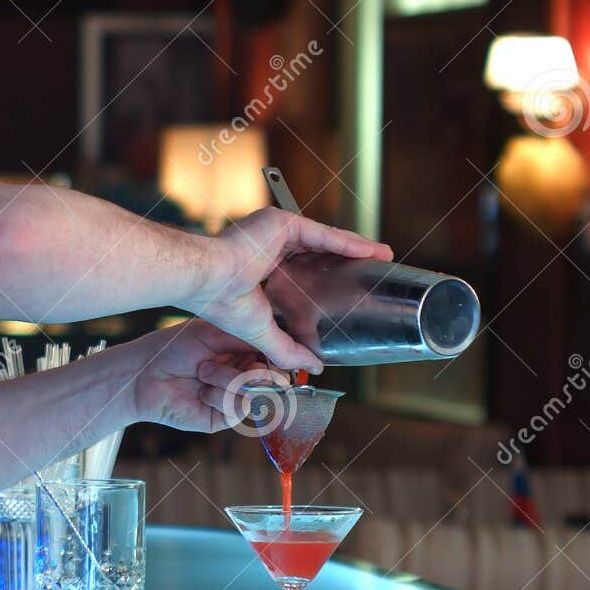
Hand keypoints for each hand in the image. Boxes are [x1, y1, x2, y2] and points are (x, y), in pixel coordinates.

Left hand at [121, 320, 290, 432]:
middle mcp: (245, 376)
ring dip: (226, 379)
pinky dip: (219, 397)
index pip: (279, 356)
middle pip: (275, 378)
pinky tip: (200, 392)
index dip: (279, 356)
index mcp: (245, 352)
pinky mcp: (224, 418)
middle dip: (250, 368)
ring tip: (201, 373)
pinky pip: (240, 408)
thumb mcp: (215, 333)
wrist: (143, 374)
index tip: (270, 350)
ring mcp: (236, 398)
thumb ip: (251, 338)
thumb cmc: (174, 347)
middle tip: (217, 362)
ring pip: (257, 393)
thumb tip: (288, 346)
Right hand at [190, 207, 391, 372]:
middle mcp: (267, 245)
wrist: (208, 279)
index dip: (325, 277)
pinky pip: (322, 233)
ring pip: (323, 240)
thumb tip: (313, 366)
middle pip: (317, 251)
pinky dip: (346, 243)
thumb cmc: (220, 301)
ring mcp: (274, 232)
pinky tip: (369, 251)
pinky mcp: (282, 223)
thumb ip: (288, 347)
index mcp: (258, 268)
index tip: (345, 287)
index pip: (300, 269)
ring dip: (354, 248)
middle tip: (372, 268)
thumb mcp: (262, 330)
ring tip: (381, 256)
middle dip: (346, 260)